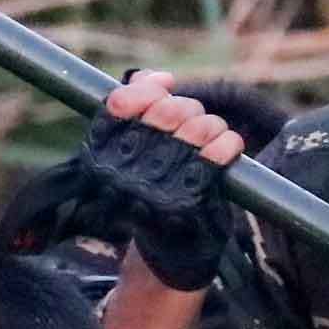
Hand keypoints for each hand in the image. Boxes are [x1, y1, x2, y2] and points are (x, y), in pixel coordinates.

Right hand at [83, 73, 248, 289]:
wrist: (166, 249)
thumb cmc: (149, 188)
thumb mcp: (129, 149)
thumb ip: (137, 105)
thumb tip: (161, 78)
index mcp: (101, 156)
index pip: (121, 104)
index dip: (147, 89)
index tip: (165, 86)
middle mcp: (123, 172)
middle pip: (166, 111)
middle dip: (185, 109)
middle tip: (188, 123)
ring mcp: (157, 188)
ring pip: (197, 127)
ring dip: (210, 127)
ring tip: (207, 139)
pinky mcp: (190, 201)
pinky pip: (217, 152)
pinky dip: (227, 144)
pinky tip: (225, 150)